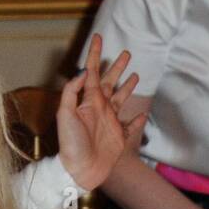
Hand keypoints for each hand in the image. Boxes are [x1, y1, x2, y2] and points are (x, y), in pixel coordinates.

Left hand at [56, 33, 148, 190]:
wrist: (78, 170)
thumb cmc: (70, 143)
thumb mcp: (65, 114)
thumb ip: (72, 92)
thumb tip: (84, 71)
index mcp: (88, 101)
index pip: (92, 73)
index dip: (95, 55)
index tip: (99, 38)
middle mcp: (100, 108)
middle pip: (110, 82)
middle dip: (117, 68)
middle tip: (127, 53)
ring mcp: (110, 122)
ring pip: (122, 99)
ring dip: (128, 86)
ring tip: (135, 74)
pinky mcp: (119, 137)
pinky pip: (131, 125)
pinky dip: (138, 119)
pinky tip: (142, 113)